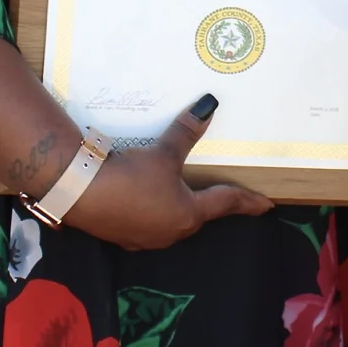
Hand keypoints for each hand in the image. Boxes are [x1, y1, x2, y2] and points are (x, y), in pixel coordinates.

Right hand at [64, 93, 272, 249]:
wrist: (81, 193)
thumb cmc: (131, 175)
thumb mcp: (163, 153)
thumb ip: (186, 132)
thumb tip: (209, 107)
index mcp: (188, 214)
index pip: (225, 203)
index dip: (247, 202)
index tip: (266, 206)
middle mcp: (170, 232)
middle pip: (197, 216)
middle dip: (207, 205)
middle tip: (217, 195)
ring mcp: (145, 239)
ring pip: (170, 223)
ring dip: (175, 209)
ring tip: (174, 195)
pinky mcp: (121, 237)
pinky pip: (145, 224)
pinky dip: (149, 212)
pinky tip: (140, 201)